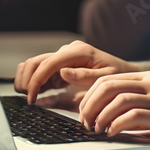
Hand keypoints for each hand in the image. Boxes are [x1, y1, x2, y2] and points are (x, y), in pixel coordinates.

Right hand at [14, 40, 138, 106]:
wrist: (123, 71)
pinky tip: (37, 94)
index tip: (31, 98)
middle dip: (27, 80)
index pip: (49, 63)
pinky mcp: (61, 64)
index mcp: (78, 51)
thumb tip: (63, 72)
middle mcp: (68, 50)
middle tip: (28, 99)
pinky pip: (41, 70)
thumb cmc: (117, 74)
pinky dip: (34, 81)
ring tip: (30, 96)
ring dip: (27, 79)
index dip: (36, 80)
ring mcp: (63, 56)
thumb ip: (85, 75)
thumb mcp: (105, 77)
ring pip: (34, 63)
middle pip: (36, 61)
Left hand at [79, 71, 149, 144]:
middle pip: (108, 85)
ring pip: (118, 99)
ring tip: (96, 129)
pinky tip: (113, 133)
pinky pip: (135, 116)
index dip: (90, 95)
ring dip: (101, 116)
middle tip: (85, 122)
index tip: (85, 112)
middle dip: (89, 104)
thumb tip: (115, 115)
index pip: (109, 78)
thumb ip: (144, 100)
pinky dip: (118, 124)